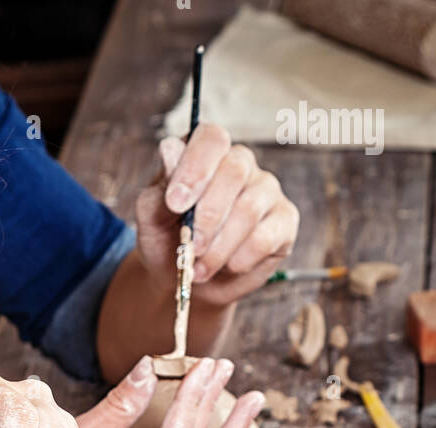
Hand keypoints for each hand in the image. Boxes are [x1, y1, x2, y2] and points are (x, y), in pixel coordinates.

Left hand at [136, 127, 298, 308]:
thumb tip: (170, 149)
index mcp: (207, 153)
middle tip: (190, 247)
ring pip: (249, 209)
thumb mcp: (152, 216)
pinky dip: (240, 259)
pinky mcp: (283, 222)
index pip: (212, 139)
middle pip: (234, 172)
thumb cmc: (167, 240)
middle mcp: (240, 164)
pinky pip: (265, 238)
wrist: (184, 281)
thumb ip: (161, 186)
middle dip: (208, 216)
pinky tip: (226, 267)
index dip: (195, 168)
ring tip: (199, 268)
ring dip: (219, 247)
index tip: (175, 204)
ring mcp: (266, 191)